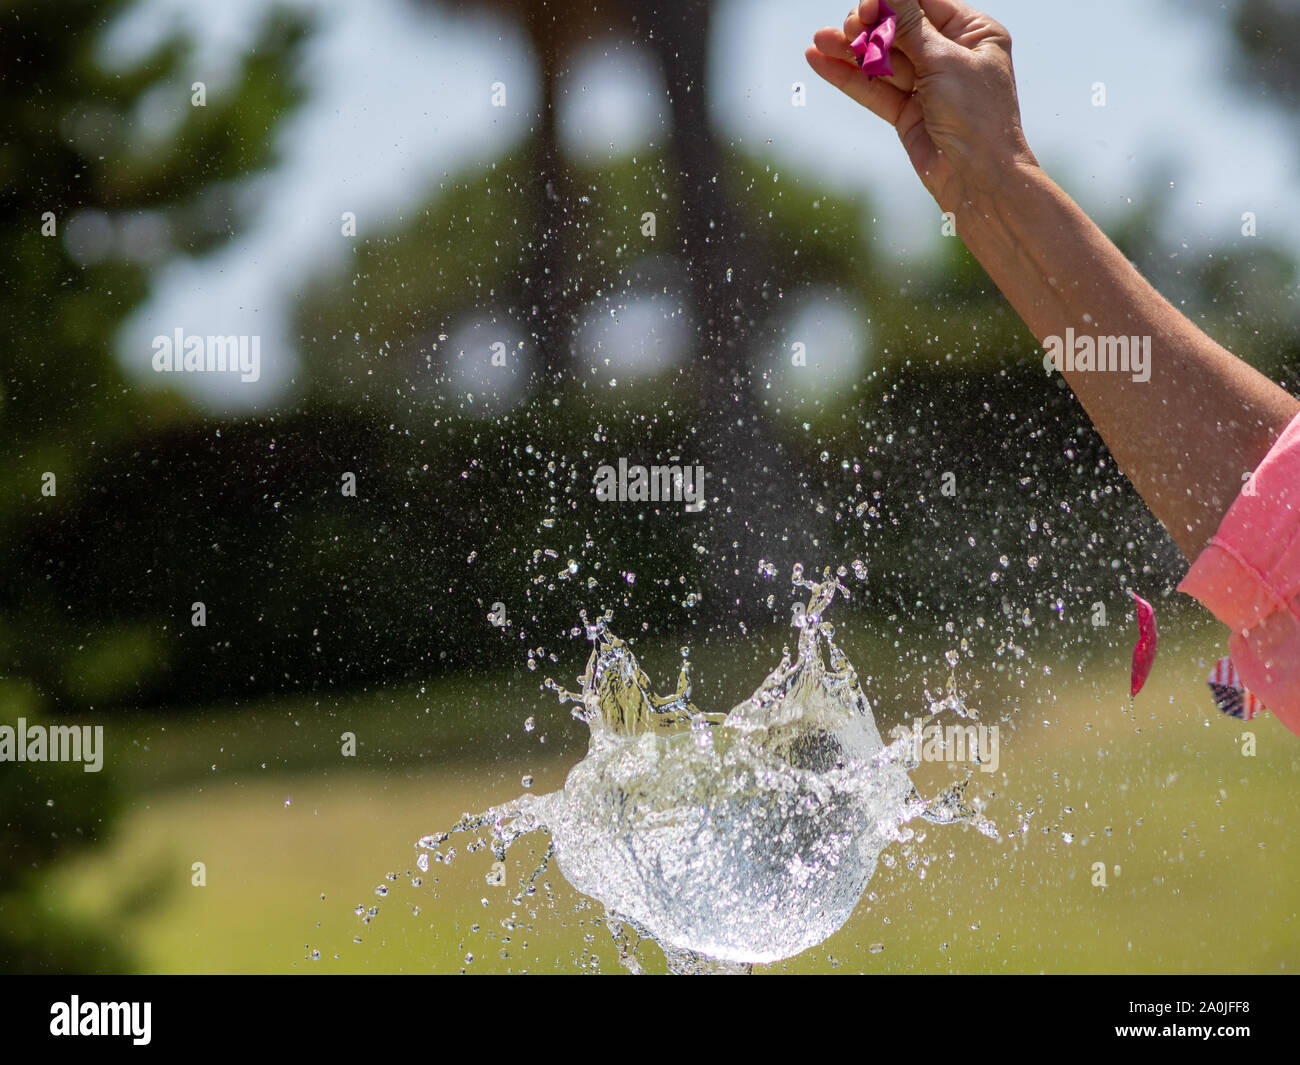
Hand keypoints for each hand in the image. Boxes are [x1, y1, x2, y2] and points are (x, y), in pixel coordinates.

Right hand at [806, 0, 1037, 207]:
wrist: (977, 178)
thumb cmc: (976, 114)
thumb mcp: (943, 61)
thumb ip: (909, 26)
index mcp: (974, 33)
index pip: (925, 4)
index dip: (892, 2)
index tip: (865, 6)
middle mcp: (951, 55)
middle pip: (899, 30)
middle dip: (868, 27)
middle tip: (847, 29)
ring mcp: (927, 85)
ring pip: (882, 60)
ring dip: (850, 50)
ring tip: (819, 41)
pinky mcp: (907, 112)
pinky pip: (873, 89)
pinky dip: (847, 76)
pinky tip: (820, 61)